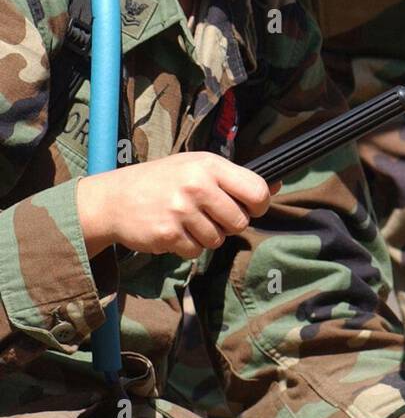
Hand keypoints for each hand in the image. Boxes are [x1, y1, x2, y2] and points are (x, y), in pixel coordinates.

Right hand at [77, 152, 279, 258]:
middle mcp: (197, 185)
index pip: (256, 191)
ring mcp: (181, 210)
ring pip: (217, 240)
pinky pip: (195, 252)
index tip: (250, 208)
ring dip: (206, 236)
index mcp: (210, 165)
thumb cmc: (163, 180)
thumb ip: (234, 178)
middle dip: (228, 224)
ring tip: (187, 221)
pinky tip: (174, 231)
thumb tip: (276, 185)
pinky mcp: (168, 234)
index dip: (259, 205)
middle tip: (210, 215)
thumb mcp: (197, 166)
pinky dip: (187, 247)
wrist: (115, 198)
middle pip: (239, 221)